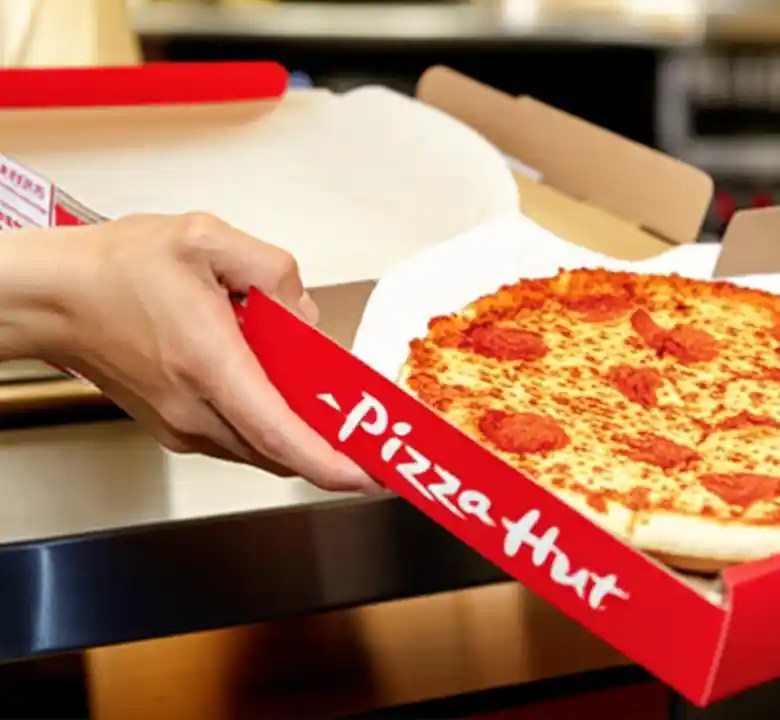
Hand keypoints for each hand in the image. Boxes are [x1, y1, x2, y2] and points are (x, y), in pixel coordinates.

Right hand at [30, 213, 376, 492]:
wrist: (54, 297)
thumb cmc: (117, 270)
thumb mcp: (205, 238)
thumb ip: (272, 270)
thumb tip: (302, 314)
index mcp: (209, 365)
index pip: (281, 435)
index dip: (331, 464)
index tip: (368, 476)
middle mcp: (195, 409)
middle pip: (281, 450)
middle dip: (332, 450)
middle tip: (373, 438)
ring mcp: (183, 426)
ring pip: (262, 448)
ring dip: (301, 435)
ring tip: (336, 409)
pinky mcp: (177, 428)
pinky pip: (240, 439)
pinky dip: (272, 426)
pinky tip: (284, 393)